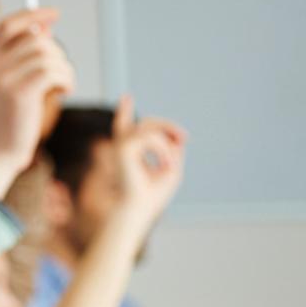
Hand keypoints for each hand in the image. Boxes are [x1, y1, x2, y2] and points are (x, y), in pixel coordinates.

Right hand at [0, 8, 74, 198]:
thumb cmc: (7, 118)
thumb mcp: (8, 83)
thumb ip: (21, 57)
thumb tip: (46, 29)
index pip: (9, 24)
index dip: (34, 14)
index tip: (54, 14)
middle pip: (35, 38)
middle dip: (56, 52)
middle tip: (61, 73)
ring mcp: (4, 78)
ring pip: (47, 55)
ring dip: (64, 69)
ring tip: (64, 86)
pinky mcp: (20, 93)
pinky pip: (53, 72)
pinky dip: (66, 80)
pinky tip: (64, 92)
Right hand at [107, 95, 186, 241]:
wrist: (139, 209)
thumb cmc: (153, 194)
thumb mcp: (171, 167)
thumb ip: (172, 149)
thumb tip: (175, 135)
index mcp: (129, 152)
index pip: (124, 127)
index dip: (123, 112)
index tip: (126, 98)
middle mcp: (121, 147)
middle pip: (146, 123)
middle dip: (167, 126)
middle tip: (185, 138)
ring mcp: (120, 146)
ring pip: (149, 128)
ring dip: (166, 145)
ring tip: (170, 164)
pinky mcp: (123, 149)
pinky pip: (150, 138)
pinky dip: (163, 150)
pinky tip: (165, 165)